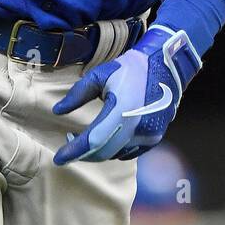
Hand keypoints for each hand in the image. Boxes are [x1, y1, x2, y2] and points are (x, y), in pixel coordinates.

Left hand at [52, 26, 199, 165]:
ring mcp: (148, 136)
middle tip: (69, 143)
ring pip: (115, 154)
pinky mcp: (155, 138)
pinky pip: (129, 152)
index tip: (58, 158)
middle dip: (83, 153)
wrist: (166, 66)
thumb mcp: (100, 75)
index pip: (93, 141)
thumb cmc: (131, 68)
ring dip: (98, 151)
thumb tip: (58, 110)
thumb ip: (78, 94)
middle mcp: (137, 128)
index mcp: (122, 111)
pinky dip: (114, 150)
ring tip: (85, 138)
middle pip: (103, 153)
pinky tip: (106, 138)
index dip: (73, 152)